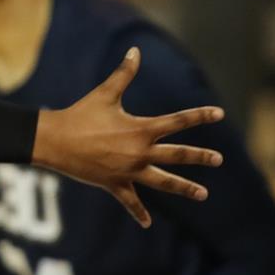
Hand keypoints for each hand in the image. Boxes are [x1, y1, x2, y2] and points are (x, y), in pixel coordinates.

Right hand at [33, 48, 223, 223]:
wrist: (55, 141)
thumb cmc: (80, 114)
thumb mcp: (105, 93)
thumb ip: (124, 73)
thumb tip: (135, 50)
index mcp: (141, 129)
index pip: (178, 121)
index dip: (200, 116)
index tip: (219, 114)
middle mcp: (140, 152)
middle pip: (178, 155)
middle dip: (200, 157)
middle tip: (219, 159)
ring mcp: (129, 171)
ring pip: (163, 181)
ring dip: (184, 188)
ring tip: (203, 194)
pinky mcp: (115, 184)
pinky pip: (130, 201)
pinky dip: (138, 212)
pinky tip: (147, 224)